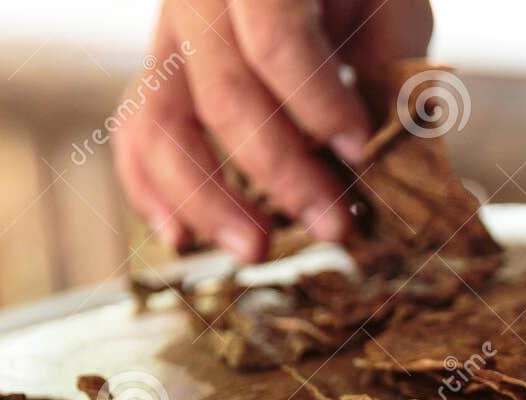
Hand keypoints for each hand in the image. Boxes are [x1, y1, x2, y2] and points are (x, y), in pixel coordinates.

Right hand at [114, 0, 431, 262]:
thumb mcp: (387, 4)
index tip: (362, 148)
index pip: (275, 39)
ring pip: (161, 124)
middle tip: (333, 224)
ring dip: (207, 200)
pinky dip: (154, 191)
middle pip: (224, 97)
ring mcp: (170, 38)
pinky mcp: (163, 76)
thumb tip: (378, 154)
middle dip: (281, 174)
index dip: (317, 103)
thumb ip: (386, 65)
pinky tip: (184, 238)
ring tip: (256, 249)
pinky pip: (137, 133)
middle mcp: (199, 0)